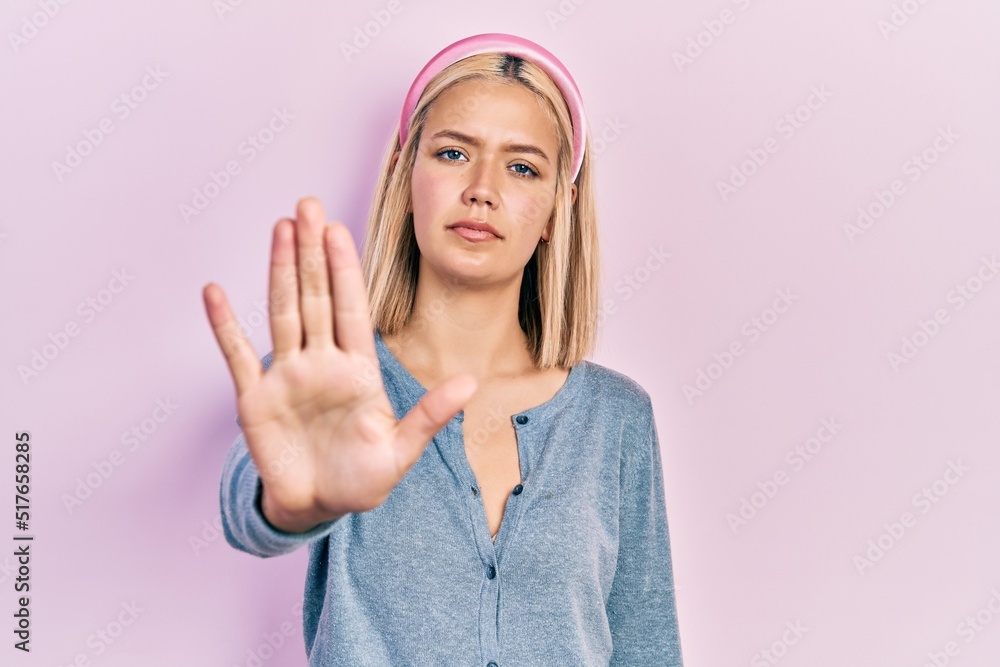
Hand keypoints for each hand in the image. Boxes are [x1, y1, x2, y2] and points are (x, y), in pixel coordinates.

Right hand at [203, 197, 476, 531]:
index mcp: (358, 371)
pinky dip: (226, 326)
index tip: (339, 230)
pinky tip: (215, 292)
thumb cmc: (361, 480)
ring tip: (278, 228)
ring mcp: (288, 377)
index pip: (351, 309)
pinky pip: (238, 355)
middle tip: (307, 206)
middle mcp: (322, 363)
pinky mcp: (255, 399)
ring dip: (278, 271)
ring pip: (283, 313)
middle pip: (316, 297)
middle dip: (311, 253)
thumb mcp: (400, 451)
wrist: (317, 509)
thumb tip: (471, 383)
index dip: (345, 270)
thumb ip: (430, 415)